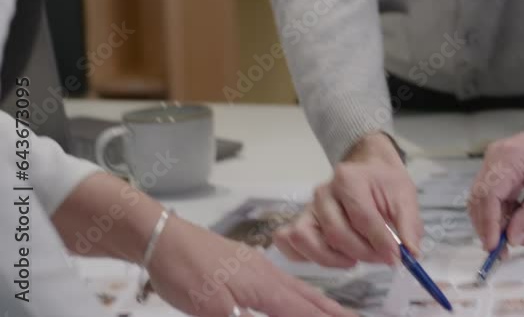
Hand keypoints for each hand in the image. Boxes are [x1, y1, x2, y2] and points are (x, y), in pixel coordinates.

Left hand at [149, 216, 352, 315]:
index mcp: (265, 287)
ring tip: (339, 312)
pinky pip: (285, 284)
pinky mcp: (246, 266)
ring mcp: (258, 268)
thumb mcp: (212, 308)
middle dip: (335, 313)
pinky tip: (295, 297)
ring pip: (299, 290)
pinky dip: (301, 294)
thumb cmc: (185, 272)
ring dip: (321, 304)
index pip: (305, 313)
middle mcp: (269, 276)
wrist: (161, 237)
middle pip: (310, 299)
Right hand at [274, 133, 422, 266]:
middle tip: (381, 258)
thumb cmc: (385, 183)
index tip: (397, 258)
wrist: (368, 167)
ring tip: (354, 258)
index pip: (363, 218)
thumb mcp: (405, 198)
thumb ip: (409, 226)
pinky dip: (306, 256)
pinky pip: (289, 242)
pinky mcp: (301, 221)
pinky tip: (331, 256)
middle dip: (363, 253)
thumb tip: (410, 255)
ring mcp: (308, 207)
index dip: (381, 242)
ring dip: (332, 258)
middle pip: (336, 233)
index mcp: (349, 179)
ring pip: (306, 240)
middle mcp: (323, 192)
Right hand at [468, 76, 523, 251]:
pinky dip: (509, 216)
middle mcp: (495, 159)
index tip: (494, 247)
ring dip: (503, 225)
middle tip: (507, 253)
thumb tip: (513, 238)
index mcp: (507, 158)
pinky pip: (498, 198)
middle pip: (481, 201)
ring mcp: (497, 164)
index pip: (487, 196)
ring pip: (488, 203)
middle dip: (492, 229)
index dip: (488, 224)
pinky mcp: (503, 171)